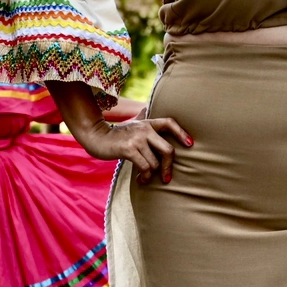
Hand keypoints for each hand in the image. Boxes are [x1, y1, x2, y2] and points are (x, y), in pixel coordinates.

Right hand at [77, 115, 192, 183]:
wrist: (96, 137)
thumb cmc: (115, 134)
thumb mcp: (131, 124)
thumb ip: (140, 117)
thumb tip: (146, 108)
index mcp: (147, 123)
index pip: (169, 123)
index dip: (182, 133)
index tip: (190, 144)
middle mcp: (144, 129)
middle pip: (168, 149)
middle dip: (169, 166)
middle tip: (167, 178)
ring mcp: (137, 139)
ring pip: (155, 163)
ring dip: (152, 175)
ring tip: (145, 178)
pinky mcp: (128, 149)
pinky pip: (145, 167)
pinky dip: (145, 176)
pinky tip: (141, 179)